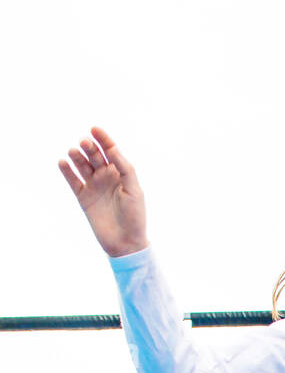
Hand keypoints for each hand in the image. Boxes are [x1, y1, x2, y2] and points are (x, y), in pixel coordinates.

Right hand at [58, 127, 148, 258]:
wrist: (125, 243)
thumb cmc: (135, 216)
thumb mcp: (134, 190)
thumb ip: (124, 168)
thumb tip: (112, 149)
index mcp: (120, 173)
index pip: (110, 150)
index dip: (103, 138)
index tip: (94, 129)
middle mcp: (106, 177)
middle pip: (94, 155)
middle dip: (89, 147)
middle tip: (84, 144)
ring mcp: (94, 186)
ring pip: (82, 165)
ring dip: (77, 157)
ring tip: (73, 152)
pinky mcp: (83, 198)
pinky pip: (73, 181)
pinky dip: (66, 171)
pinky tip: (62, 162)